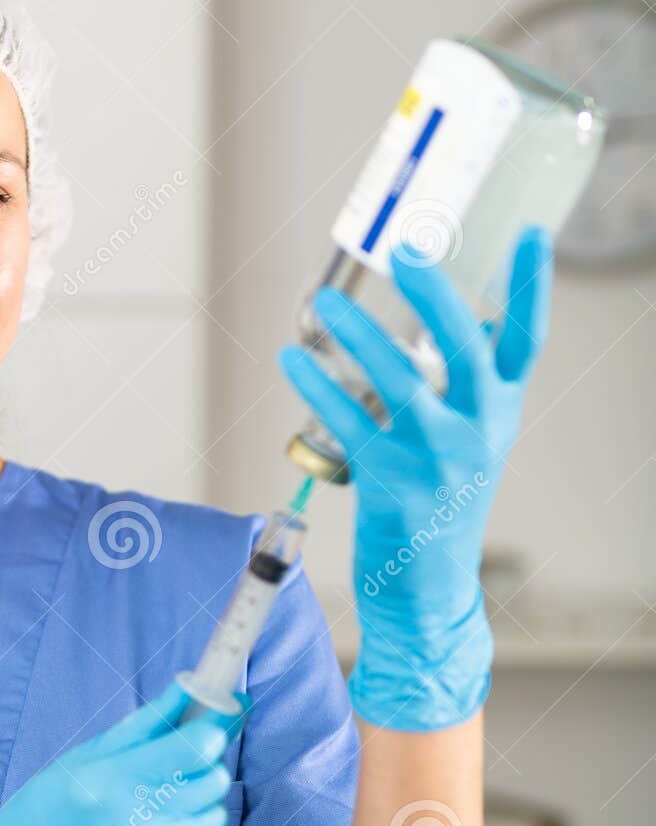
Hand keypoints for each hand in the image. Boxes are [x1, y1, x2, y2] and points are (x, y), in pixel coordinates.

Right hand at [0, 678, 244, 825]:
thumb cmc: (44, 813)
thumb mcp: (82, 760)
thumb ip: (144, 725)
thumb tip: (193, 686)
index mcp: (110, 783)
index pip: (197, 748)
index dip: (208, 736)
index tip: (202, 736)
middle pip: (213, 783)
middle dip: (203, 771)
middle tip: (172, 777)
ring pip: (213, 822)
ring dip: (196, 813)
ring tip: (156, 817)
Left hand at [278, 225, 552, 730]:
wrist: (428, 591)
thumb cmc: (445, 507)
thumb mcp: (475, 444)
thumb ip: (472, 390)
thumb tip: (465, 322)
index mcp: (501, 414)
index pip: (527, 342)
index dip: (532, 288)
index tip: (532, 234)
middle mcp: (477, 431)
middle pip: (463, 347)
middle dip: (435, 295)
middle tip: (406, 250)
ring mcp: (434, 457)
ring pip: (396, 379)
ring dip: (354, 334)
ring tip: (322, 302)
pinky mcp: (388, 480)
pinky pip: (345, 420)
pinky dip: (316, 384)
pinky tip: (293, 358)